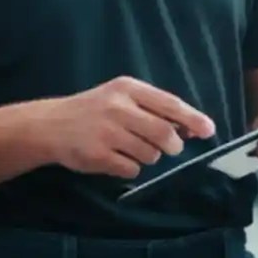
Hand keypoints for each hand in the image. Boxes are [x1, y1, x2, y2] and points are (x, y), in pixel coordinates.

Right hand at [40, 76, 215, 179]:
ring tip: (130, 148)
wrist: (49, 125)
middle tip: (169, 148)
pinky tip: (116, 158)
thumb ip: (152, 108)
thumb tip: (190, 127)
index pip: (169, 104)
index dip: (192, 118)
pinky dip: (130, 168)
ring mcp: (107, 132)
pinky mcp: (98, 155)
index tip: (208, 130)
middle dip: (173, 145)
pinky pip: (132, 169)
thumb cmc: (93, 109)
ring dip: (148, 157)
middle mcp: (118, 107)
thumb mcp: (120, 97)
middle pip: (164, 133)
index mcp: (127, 88)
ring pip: (150, 154)